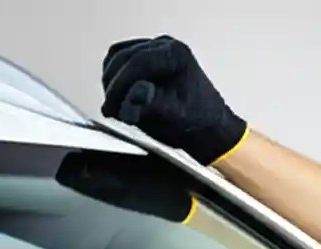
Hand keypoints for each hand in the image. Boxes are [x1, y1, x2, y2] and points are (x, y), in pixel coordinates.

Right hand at [101, 35, 248, 165]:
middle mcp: (166, 47)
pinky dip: (115, 78)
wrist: (209, 129)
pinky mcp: (147, 58)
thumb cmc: (198, 122)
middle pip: (123, 57)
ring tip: (115, 106)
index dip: (119, 85)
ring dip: (111, 81)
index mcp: (175, 55)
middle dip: (113, 86)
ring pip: (117, 57)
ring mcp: (156, 50)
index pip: (136, 62)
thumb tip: (132, 98)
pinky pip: (120, 61)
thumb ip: (150, 105)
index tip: (112, 106)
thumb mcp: (173, 116)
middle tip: (111, 110)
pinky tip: (119, 96)